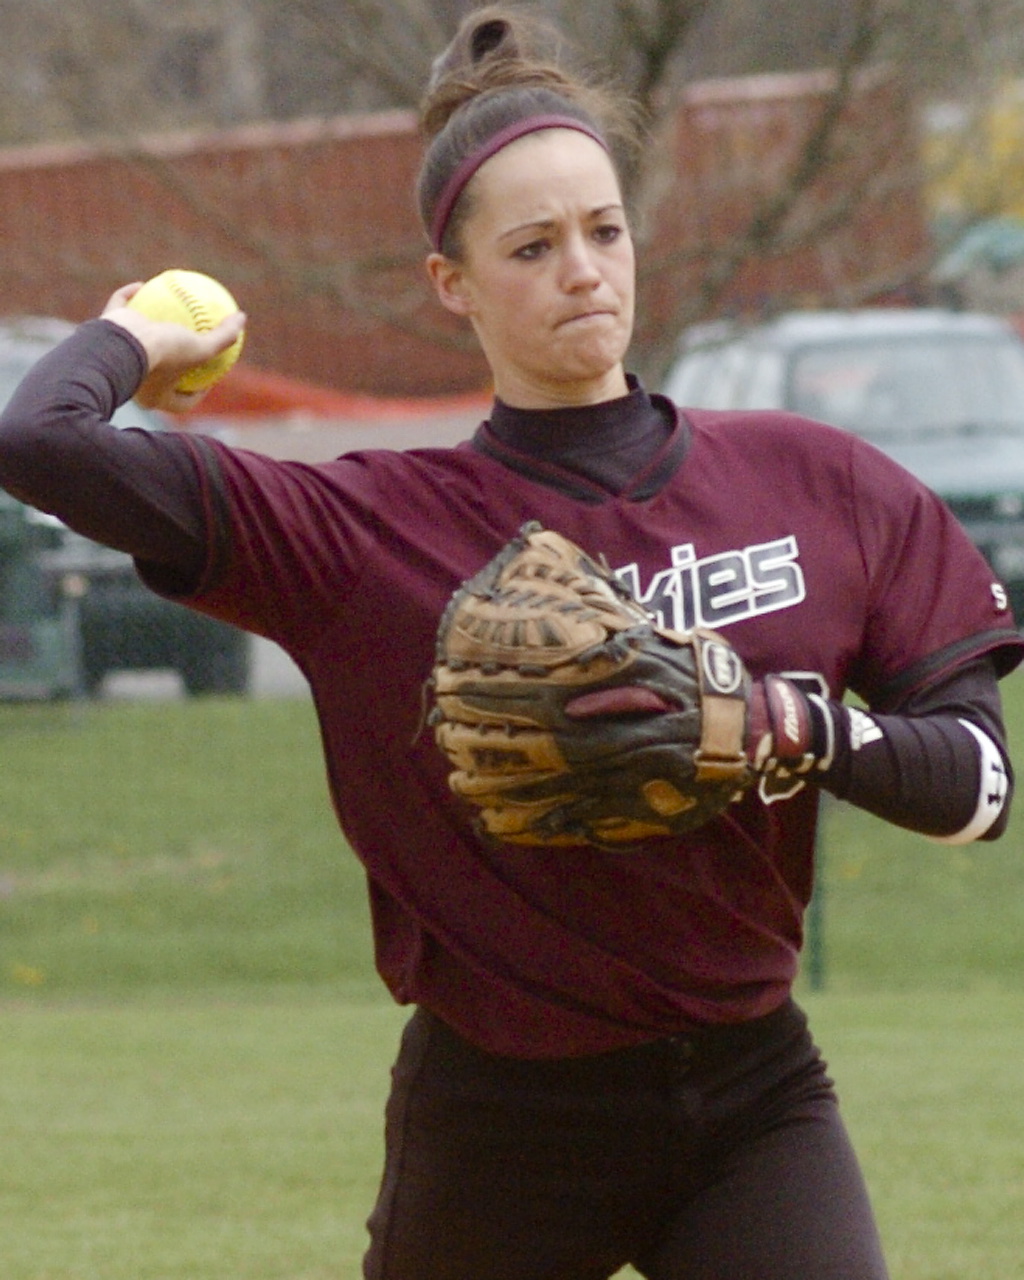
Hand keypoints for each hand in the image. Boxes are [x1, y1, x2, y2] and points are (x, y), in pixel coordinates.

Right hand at [101, 282, 246, 413]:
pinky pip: (118, 311)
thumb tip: (242, 320)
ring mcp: (119, 355)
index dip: (200, 391)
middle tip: (191, 345)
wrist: (118, 344)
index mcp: (156, 395)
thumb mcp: (200, 349)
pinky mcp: (105, 332)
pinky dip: (128, 297)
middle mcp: (136, 379)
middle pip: (159, 371)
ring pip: (136, 340)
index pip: (183, 401)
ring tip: (166, 310)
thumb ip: (223, 338)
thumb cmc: (162, 355)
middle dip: (173, 360)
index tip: (211, 378)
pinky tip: (142, 285)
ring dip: (149, 326)